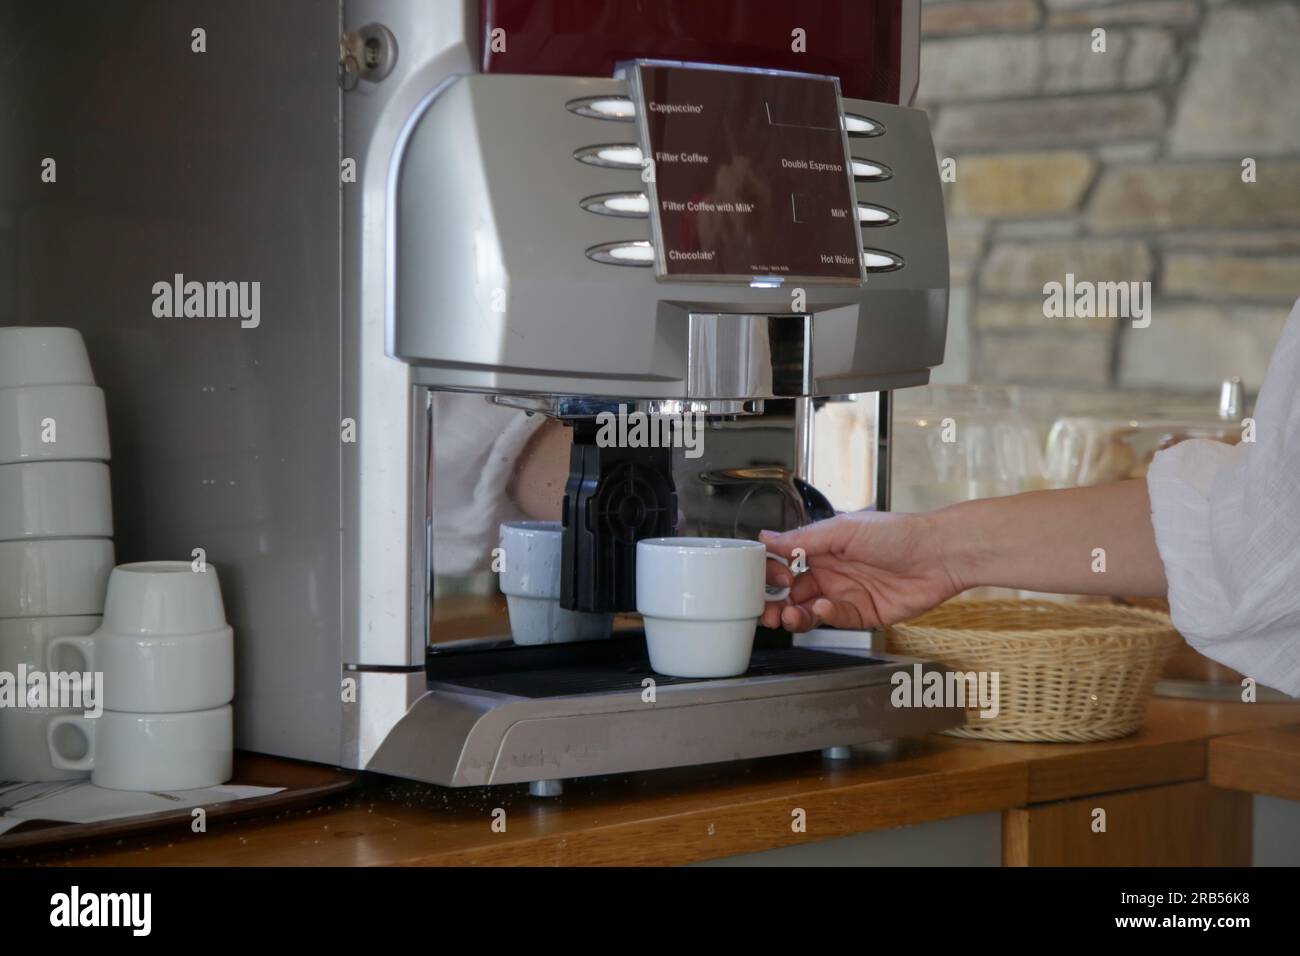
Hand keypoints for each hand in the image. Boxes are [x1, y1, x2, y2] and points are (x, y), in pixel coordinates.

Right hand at [760, 510, 964, 631]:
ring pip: (809, 611)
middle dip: (775, 603)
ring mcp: (845, 594)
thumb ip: (803, 538)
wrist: (939, 555)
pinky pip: (835, 620)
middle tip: (767, 611)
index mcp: (822, 548)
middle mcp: (831, 572)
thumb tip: (767, 538)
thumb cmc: (898, 533)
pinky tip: (824, 608)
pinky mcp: (862, 614)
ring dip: (795, 615)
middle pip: (791, 592)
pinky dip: (825, 617)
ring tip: (790, 615)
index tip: (766, 579)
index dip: (770, 574)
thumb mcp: (844, 529)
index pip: (784, 563)